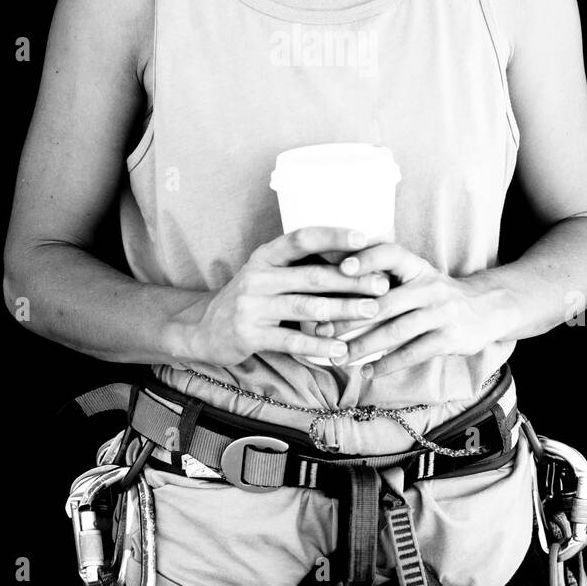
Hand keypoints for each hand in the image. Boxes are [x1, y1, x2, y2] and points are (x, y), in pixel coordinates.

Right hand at [177, 227, 390, 369]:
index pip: (302, 238)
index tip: (363, 238)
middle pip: (313, 276)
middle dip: (352, 280)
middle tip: (383, 284)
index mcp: (265, 256)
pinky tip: (342, 349)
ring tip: (372, 313)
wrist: (203, 330)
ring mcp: (252, 306)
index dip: (333, 236)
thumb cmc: (250, 300)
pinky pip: (292, 340)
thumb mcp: (268, 275)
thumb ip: (300, 268)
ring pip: (307, 307)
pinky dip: (319, 345)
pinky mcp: (250, 335)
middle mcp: (257, 276)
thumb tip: (353, 260)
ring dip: (344, 310)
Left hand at [326, 240, 503, 378]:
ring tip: (339, 358)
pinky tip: (368, 371)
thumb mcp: (417, 276)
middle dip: (349, 318)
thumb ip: (384, 277)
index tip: (340, 269)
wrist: (488, 308)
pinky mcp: (450, 338)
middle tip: (321, 331)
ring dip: (363, 347)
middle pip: (383, 302)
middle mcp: (429, 286)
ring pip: (395, 332)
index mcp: (418, 267)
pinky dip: (387, 364)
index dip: (366, 259)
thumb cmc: (436, 293)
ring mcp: (441, 313)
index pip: (390, 254)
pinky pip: (412, 353)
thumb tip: (334, 281)